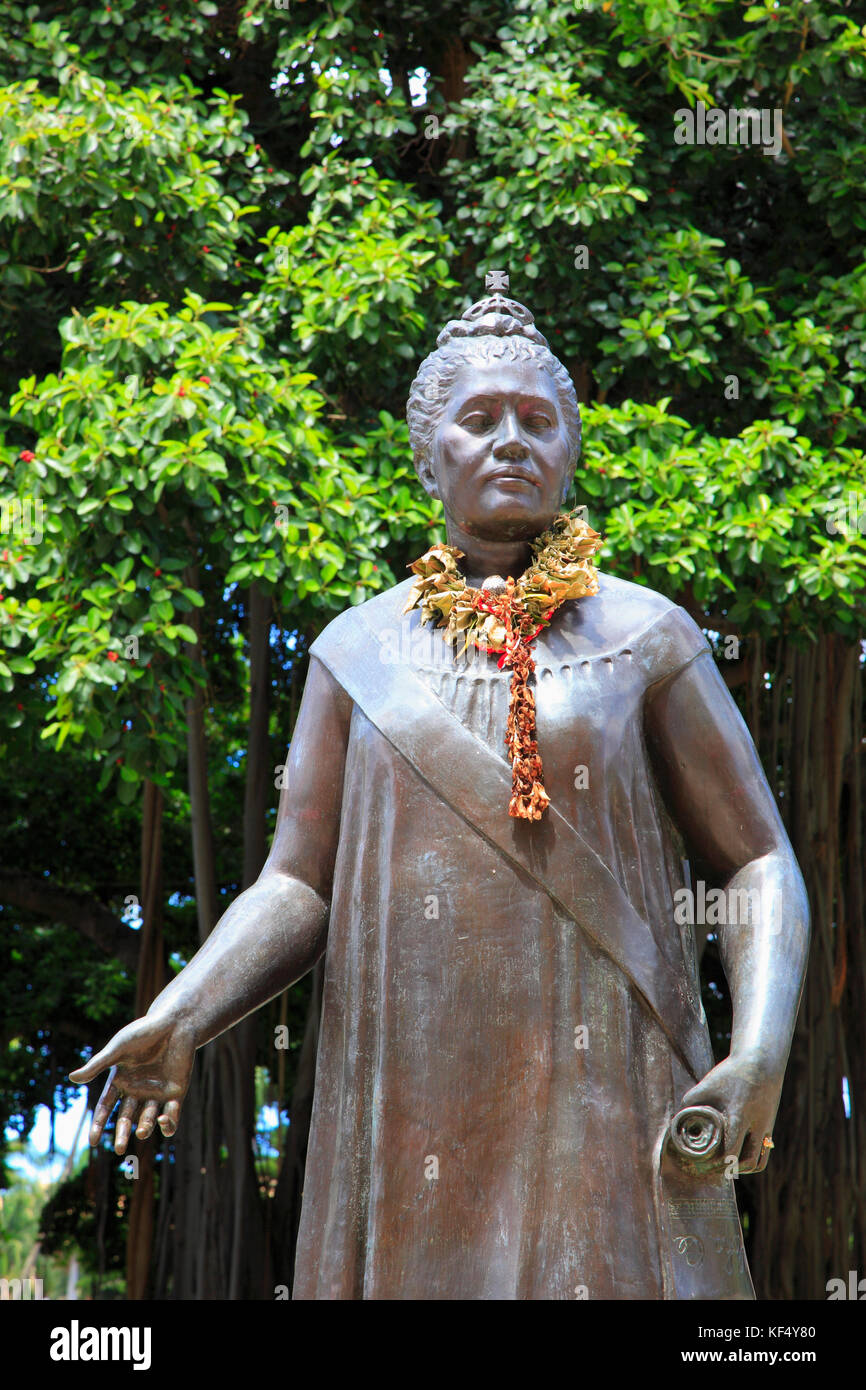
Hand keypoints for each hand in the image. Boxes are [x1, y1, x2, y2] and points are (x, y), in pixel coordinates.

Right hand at [69, 1011, 196, 1154]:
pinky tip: (164, 1120)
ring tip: (141, 1131)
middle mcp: (137, 1090)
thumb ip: (97, 1065)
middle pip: (126, 1117)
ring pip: (148, 1118)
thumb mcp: (118, 1048)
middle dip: (121, 1133)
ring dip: (145, 1127)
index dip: (98, 1124)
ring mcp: (156, 1092)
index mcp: (120, 1080)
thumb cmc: (143, 1032)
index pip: (105, 1107)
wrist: (175, 1023)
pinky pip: (172, 1114)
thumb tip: (72, 1078)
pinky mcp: (176, 1092)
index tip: (93, 1142)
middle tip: (119, 1149)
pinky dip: (169, 1123)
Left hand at [679, 1051, 782, 1174]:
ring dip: (741, 1168)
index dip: (716, 1162)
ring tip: (725, 1164)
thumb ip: (690, 1102)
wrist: (761, 1062)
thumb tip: (676, 1120)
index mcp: (739, 1116)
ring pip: (757, 1163)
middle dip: (728, 1168)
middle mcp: (755, 1126)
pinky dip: (752, 1162)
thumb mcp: (707, 1084)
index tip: (703, 1161)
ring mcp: (765, 1128)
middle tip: (712, 1167)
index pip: (730, 1152)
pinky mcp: (769, 1127)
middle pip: (746, 1162)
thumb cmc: (731, 1072)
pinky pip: (764, 1155)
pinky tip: (738, 1157)